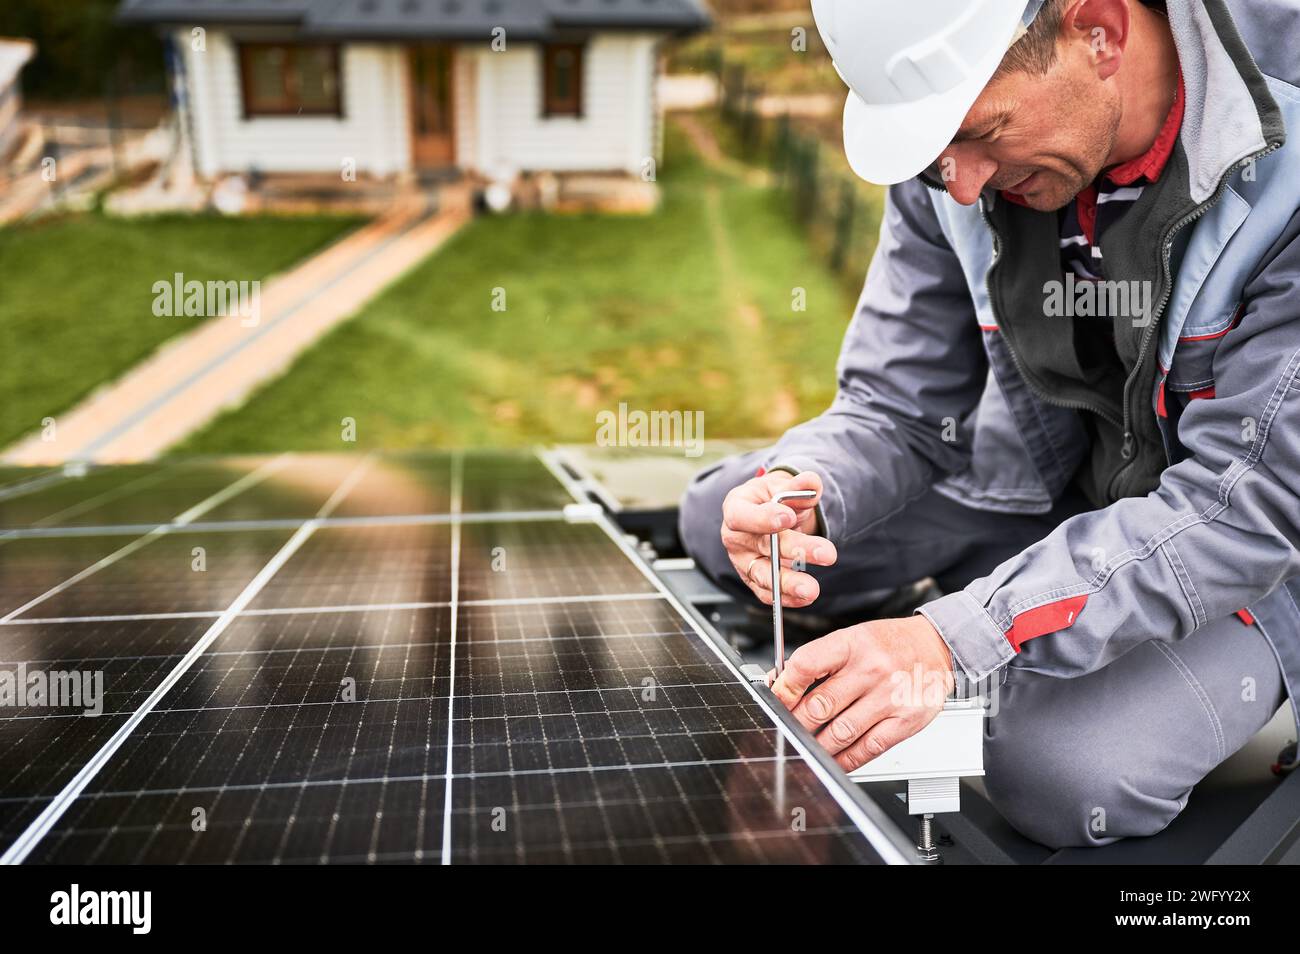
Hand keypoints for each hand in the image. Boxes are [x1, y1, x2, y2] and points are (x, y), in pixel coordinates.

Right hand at [720, 469, 835, 608]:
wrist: (773, 515)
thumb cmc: (774, 498)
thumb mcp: (785, 486)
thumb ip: (799, 485)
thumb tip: (811, 482)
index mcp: (736, 507)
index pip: (741, 515)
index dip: (763, 518)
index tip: (788, 518)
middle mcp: (736, 537)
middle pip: (761, 546)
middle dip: (794, 550)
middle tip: (825, 553)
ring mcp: (743, 562)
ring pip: (762, 575)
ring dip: (788, 583)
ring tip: (812, 589)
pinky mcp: (753, 580)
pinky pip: (767, 593)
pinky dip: (786, 597)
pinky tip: (805, 597)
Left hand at [769, 616, 955, 771]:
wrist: (936, 647)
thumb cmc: (889, 644)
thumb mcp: (853, 638)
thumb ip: (819, 661)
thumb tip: (782, 685)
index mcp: (853, 644)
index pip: (807, 664)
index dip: (784, 687)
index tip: (774, 698)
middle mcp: (871, 669)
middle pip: (820, 705)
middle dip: (796, 722)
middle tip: (786, 729)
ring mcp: (890, 697)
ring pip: (840, 732)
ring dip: (816, 745)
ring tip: (805, 746)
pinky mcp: (905, 721)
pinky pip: (868, 748)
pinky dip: (845, 759)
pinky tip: (833, 759)